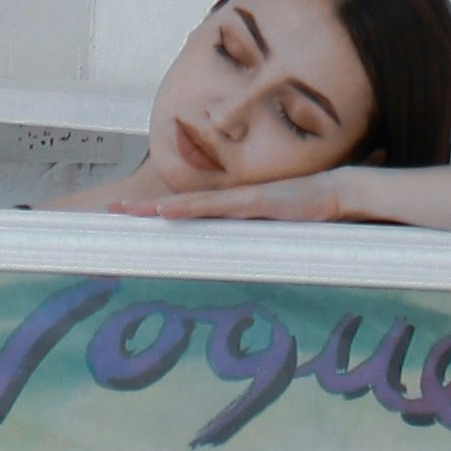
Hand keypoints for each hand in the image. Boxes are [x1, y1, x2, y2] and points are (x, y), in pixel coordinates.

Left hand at [116, 172, 363, 226]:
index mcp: (233, 208)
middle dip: (145, 208)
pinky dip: (189, 209)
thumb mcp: (275, 231)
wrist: (338, 192)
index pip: (188, 210)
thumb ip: (256, 238)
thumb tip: (239, 257)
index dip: (158, 212)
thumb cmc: (308, 211)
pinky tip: (167, 211)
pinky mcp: (255, 202)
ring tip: (129, 211)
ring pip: (191, 205)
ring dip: (158, 208)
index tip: (130, 216)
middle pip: (180, 204)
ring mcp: (241, 199)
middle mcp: (231, 200)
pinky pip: (216, 207)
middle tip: (112, 212)